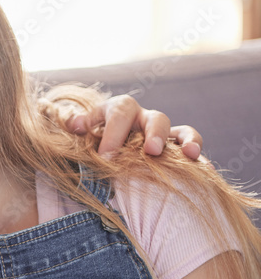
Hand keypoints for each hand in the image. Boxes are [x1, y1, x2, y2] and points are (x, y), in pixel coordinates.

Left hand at [67, 94, 202, 158]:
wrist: (101, 141)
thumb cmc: (90, 135)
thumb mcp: (80, 127)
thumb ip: (77, 124)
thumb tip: (75, 126)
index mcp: (119, 109)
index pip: (119, 112)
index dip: (113, 133)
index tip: (105, 157)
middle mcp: (143, 118)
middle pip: (155, 118)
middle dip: (154, 134)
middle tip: (150, 152)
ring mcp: (161, 132)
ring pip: (179, 130)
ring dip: (186, 141)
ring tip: (189, 155)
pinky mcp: (174, 146)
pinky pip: (190, 147)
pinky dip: (198, 156)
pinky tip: (204, 169)